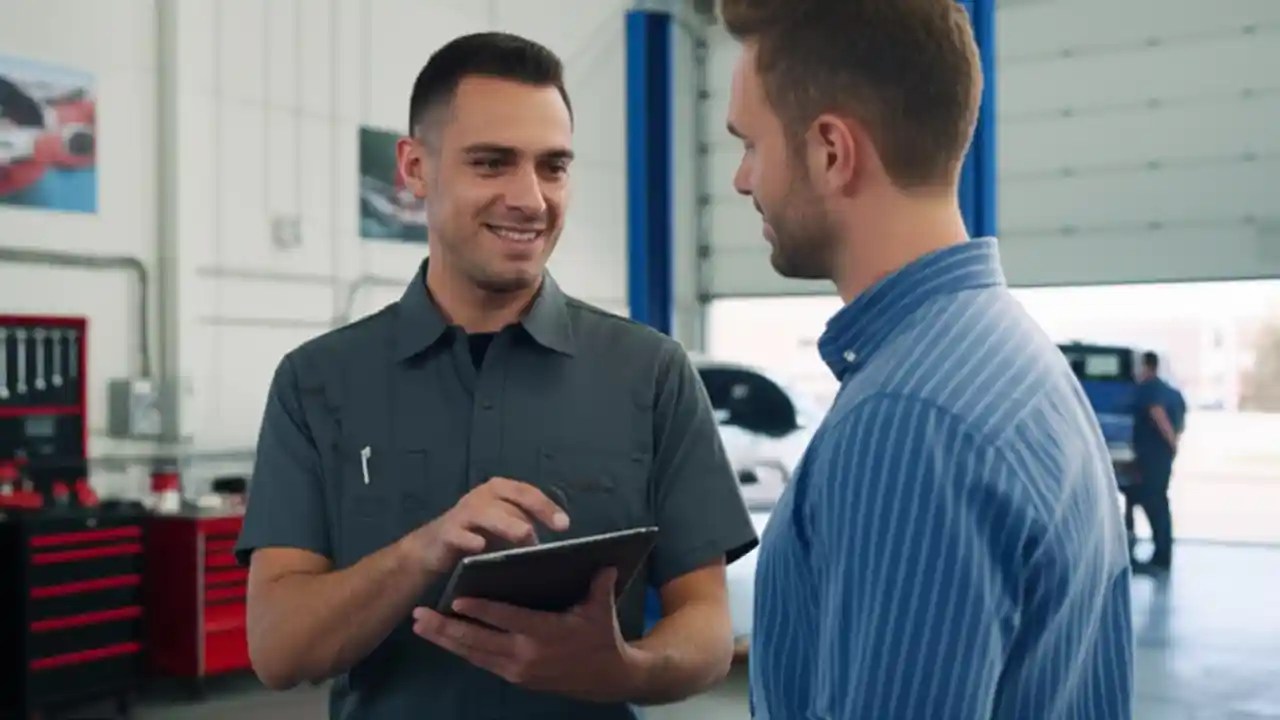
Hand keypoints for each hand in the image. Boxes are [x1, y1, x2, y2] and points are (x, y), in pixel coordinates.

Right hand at [402, 477, 568, 574]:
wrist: (433, 547)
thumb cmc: (477, 535)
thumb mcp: (504, 529)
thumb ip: (526, 530)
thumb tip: (554, 545)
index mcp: (499, 491)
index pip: (527, 493)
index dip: (547, 506)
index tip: (565, 525)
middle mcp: (482, 496)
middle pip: (512, 499)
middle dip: (534, 512)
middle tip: (555, 528)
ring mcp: (463, 513)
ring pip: (487, 514)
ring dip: (507, 523)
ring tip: (524, 534)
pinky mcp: (446, 532)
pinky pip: (458, 534)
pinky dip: (469, 540)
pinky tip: (480, 547)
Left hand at [411, 568, 644, 702]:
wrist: (607, 679)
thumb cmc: (602, 638)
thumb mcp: (601, 610)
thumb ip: (599, 585)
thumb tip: (603, 560)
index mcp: (545, 633)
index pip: (507, 618)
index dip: (481, 610)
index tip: (456, 599)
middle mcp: (525, 654)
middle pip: (478, 640)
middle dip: (446, 628)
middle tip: (419, 616)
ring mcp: (517, 670)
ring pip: (474, 654)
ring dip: (446, 641)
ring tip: (421, 626)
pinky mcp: (515, 678)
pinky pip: (482, 662)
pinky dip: (462, 650)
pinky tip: (444, 638)